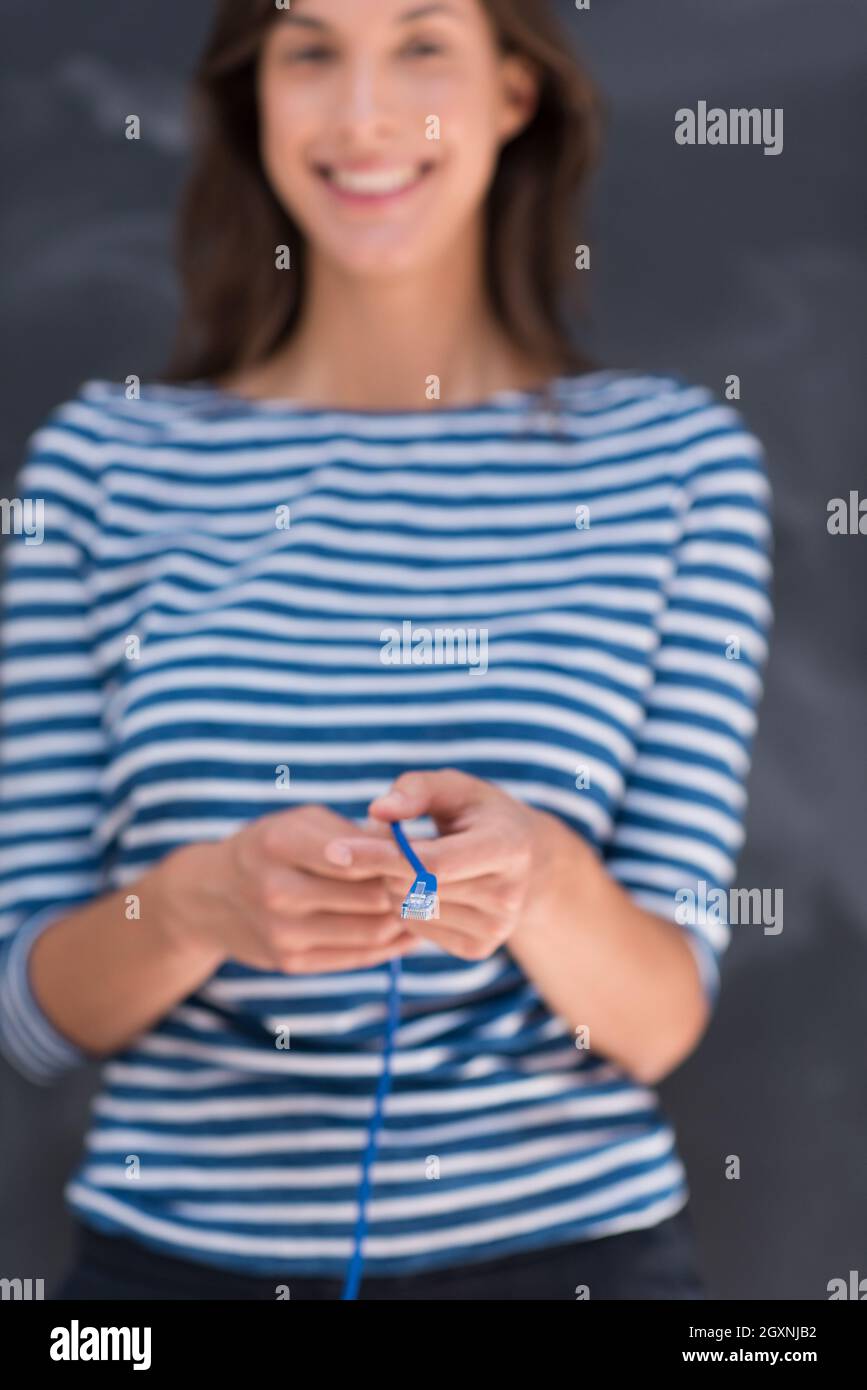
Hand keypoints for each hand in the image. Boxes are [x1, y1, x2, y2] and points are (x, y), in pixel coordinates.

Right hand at [158, 805, 417, 973]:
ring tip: (429, 905)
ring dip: (406, 920)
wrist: (209, 896)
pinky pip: (357, 957)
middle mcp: (277, 890)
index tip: (429, 853)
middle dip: (409, 890)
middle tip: (439, 882)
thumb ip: (353, 833)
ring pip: (371, 932)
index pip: (360, 855)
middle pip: (371, 896)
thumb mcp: (301, 821)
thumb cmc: (269, 847)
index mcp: (280, 843)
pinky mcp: (290, 962)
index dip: (400, 857)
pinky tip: (408, 929)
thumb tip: (412, 847)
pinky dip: (390, 944)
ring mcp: (282, 932)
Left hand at [322, 771, 570, 961]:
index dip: (380, 856)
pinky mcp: (479, 949)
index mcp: (507, 847)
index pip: (431, 863)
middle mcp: (509, 895)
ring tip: (415, 862)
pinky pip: (416, 930)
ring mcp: (497, 929)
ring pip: (410, 911)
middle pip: (415, 888)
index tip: (335, 850)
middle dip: (385, 864)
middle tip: (391, 841)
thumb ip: (415, 789)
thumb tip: (376, 812)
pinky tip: (427, 888)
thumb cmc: (479, 815)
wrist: (525, 861)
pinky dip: (407, 906)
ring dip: (394, 885)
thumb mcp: (454, 787)